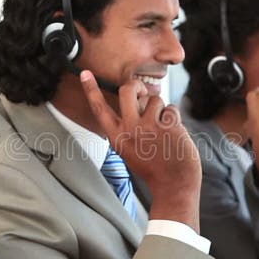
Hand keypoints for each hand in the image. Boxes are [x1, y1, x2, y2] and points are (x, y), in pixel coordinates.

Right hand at [80, 71, 201, 231]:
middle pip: (128, 90)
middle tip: (143, 92)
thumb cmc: (153, 167)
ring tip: (163, 129)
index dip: (91, 89)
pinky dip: (174, 118)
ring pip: (155, 99)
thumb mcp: (129, 150)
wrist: (174, 184)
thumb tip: (136, 100)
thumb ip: (127, 127)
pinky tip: (174, 134)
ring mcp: (150, 126)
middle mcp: (130, 129)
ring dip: (161, 110)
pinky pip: (171, 108)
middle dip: (137, 85)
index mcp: (117, 137)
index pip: (100, 109)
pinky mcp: (168, 125)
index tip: (85, 73)